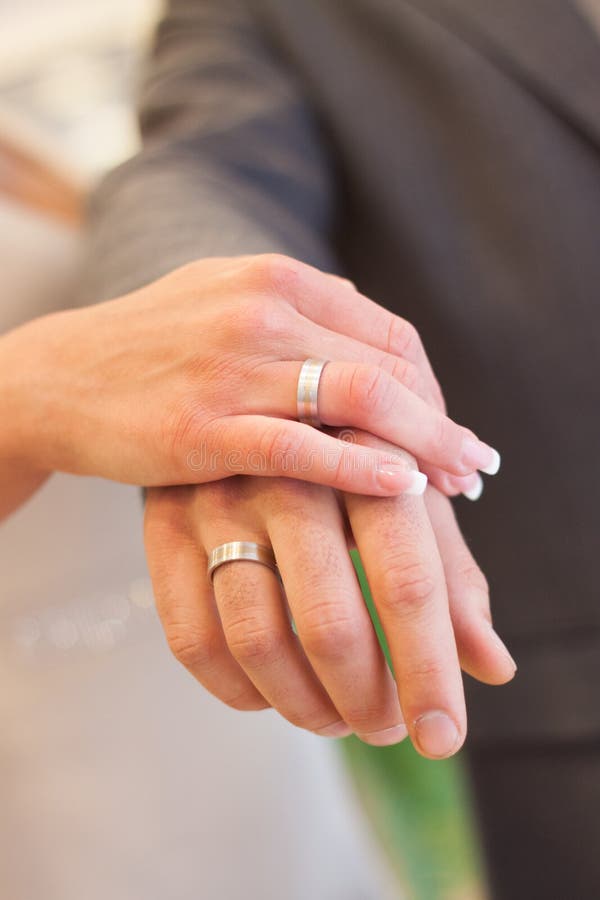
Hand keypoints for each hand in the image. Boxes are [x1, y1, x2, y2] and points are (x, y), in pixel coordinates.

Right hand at [1, 254, 497, 496]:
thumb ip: (295, 308)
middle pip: (390, 365)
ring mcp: (233, 368)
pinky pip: (301, 446)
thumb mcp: (222, 298)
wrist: (56, 377)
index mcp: (276, 278)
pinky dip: (361, 468)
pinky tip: (403, 488)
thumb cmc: (148, 346)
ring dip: (424, 444)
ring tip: (457, 483)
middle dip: (442, 421)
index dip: (433, 387)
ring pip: (361, 399)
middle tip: (473, 466)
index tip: (450, 428)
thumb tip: (366, 322)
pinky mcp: (202, 427)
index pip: (388, 332)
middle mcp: (262, 312)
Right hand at [144, 436, 514, 758]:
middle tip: (387, 728)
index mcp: (365, 460)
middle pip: (330, 624)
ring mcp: (217, 501)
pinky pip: (192, 638)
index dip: (429, 670)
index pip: (408, 582)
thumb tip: (495, 668)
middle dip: (367, 700)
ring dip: (304, 706)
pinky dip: (236, 689)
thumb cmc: (349, 458)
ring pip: (256, 640)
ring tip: (336, 719)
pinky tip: (269, 696)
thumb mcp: (406, 499)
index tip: (444, 735)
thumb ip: (450, 580)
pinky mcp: (165, 527)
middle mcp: (287, 477)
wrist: (246, 389)